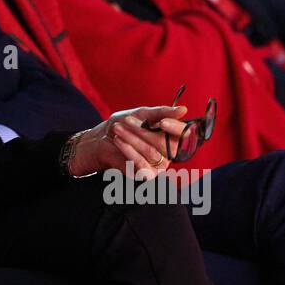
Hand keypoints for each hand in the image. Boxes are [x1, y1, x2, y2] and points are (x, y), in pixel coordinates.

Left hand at [63, 105, 187, 178]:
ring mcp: (159, 165)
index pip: (184, 134)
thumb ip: (162, 112)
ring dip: (132, 138)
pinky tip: (117, 140)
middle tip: (126, 121)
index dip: (175, 128)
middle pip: (167, 144)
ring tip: (117, 128)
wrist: (101, 140)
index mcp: (171, 136)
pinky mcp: (146, 175)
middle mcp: (169, 152)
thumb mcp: (141, 114)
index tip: (162, 122)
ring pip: (152, 152)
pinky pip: (141, 164)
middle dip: (144, 131)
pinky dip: (128, 150)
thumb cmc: (123, 125)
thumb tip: (184, 110)